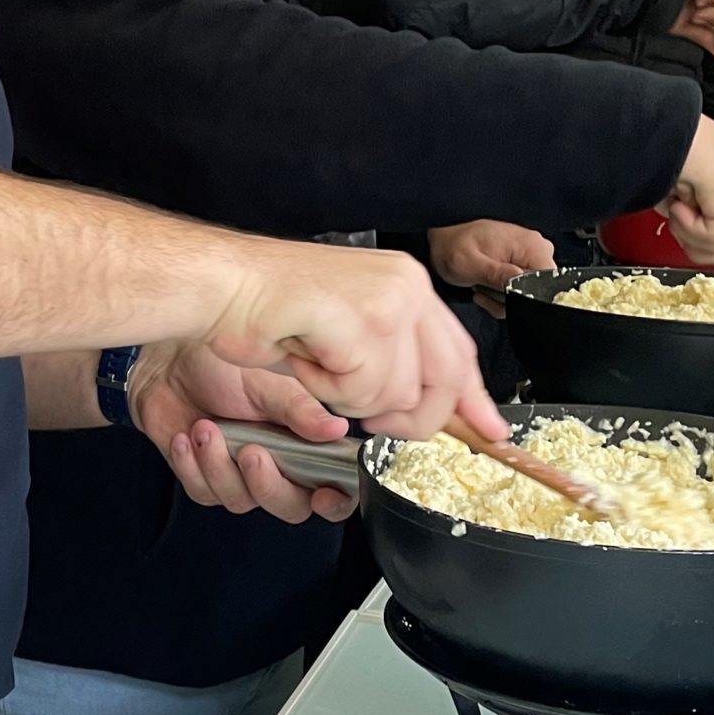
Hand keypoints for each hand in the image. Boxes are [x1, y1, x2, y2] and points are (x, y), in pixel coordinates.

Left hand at [126, 347, 355, 521]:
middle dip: (268, 485)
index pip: (334, 488)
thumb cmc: (224, 368)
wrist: (172, 363)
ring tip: (206, 427)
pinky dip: (192, 465)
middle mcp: (276, 466)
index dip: (336, 502)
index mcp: (304, 444)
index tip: (323, 496)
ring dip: (220, 466)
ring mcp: (238, 477)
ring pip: (240, 501)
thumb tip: (336, 429)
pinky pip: (203, 491)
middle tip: (252, 452)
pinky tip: (186, 437)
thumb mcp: (268, 385)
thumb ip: (300, 411)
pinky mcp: (203, 479)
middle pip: (289, 507)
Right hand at [205, 240, 506, 443]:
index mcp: (407, 283)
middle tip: (362, 413)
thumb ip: (396, 363)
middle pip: (442, 382)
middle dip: (406, 416)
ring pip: (398, 394)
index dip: (472, 398)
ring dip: (347, 397)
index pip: (459, 352)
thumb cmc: (270, 308)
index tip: (489, 431)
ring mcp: (389, 300)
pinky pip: (362, 390)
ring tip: (315, 360)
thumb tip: (440, 410)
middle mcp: (408, 285)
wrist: (224, 284)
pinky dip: (326, 389)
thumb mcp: (349, 334)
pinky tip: (304, 356)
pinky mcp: (364, 319)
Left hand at [428, 220, 555, 301]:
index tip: (499, 292)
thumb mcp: (470, 263)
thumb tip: (520, 282)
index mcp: (531, 245)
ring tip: (480, 285)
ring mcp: (531, 258)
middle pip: (537, 292)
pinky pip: (519, 294)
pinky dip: (499, 297)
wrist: (443, 242)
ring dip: (500, 299)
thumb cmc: (452, 247)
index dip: (524, 295)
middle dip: (507, 298)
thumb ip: (497, 274)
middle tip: (483, 288)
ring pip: (527, 297)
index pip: (548, 283)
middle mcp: (537, 249)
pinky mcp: (523, 267)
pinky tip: (484, 287)